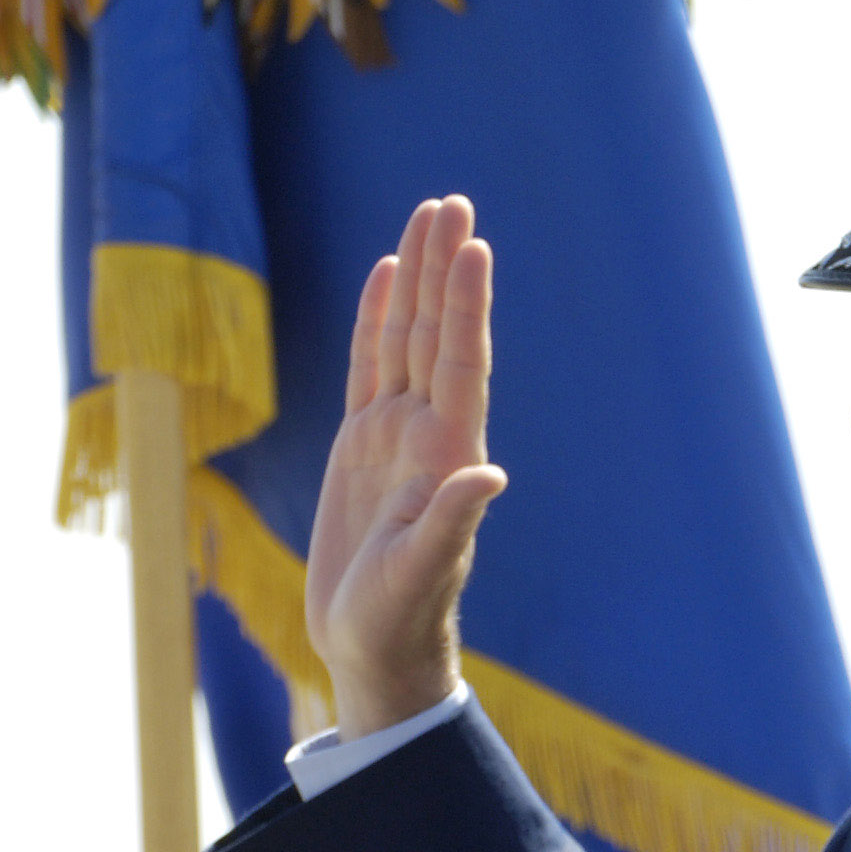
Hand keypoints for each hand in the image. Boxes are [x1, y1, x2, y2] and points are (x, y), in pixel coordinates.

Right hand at [306, 195, 505, 737]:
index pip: (459, 363)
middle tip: (450, 202)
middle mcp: (425, 434)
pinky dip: (376, 320)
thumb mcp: (419, 575)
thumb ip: (452, 525)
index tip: (473, 244)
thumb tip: (490, 478)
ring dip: (415, 279)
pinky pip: (369, 368)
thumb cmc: (396, 621)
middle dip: (442, 268)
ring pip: (404, 339)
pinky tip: (384, 276)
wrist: (374, 649)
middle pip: (434, 333)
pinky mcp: (360, 448)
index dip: (464, 304)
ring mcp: (394, 436)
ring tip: (426, 216)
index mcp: (445, 455)